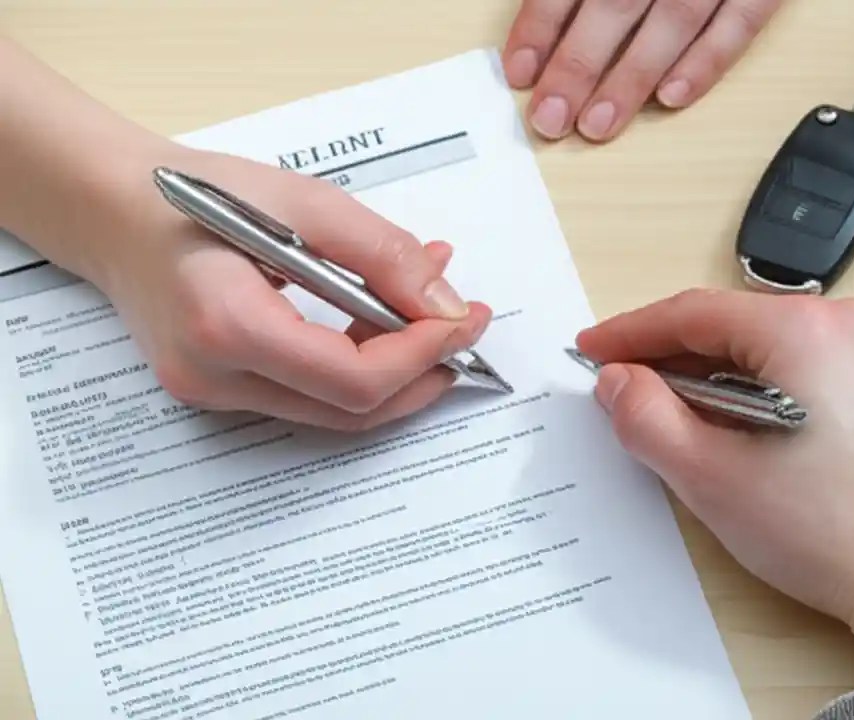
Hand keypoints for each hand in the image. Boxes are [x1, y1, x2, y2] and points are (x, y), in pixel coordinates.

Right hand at [83, 145, 491, 430]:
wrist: (113, 211)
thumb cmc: (199, 194)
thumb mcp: (303, 201)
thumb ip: (382, 255)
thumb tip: (446, 306)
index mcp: (228, 325)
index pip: (353, 378)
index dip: (422, 355)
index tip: (465, 317)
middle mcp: (214, 377)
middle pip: (350, 410)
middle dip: (421, 373)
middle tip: (463, 326)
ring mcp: (211, 395)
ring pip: (333, 412)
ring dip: (396, 372)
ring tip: (429, 314)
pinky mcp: (219, 392)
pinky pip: (308, 396)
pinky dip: (358, 366)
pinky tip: (380, 319)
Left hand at [502, 0, 783, 141]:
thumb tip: (549, 16)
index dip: (541, 22)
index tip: (520, 70)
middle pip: (617, 1)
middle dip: (579, 64)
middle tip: (551, 117)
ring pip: (674, 19)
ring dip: (633, 76)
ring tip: (600, 123)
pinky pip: (742, 20)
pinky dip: (709, 60)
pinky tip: (673, 96)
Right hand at [575, 289, 853, 673]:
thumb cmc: (835, 530)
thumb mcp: (712, 476)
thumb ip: (647, 418)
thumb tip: (619, 382)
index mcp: (804, 328)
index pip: (692, 311)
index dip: (631, 331)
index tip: (591, 350)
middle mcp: (846, 324)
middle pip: (731, 324)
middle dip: (671, 358)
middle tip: (623, 391)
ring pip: (767, 350)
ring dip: (713, 377)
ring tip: (674, 421)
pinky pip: (802, 369)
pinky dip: (756, 390)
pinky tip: (736, 432)